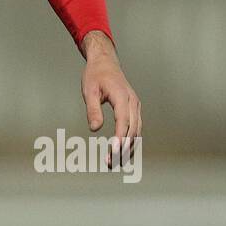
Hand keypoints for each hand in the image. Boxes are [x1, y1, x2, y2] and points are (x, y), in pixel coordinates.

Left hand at [80, 31, 141, 168]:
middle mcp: (133, 102)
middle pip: (133, 130)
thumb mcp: (89, 90)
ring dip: (128, 148)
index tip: (114, 152)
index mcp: (122, 96)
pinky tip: (122, 152)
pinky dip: (130, 141)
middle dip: (123, 148)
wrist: (105, 62)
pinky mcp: (134, 109)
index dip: (120, 138)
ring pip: (137, 131)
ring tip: (115, 162)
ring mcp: (135, 106)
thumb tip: (94, 129)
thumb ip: (93, 110)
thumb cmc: (96, 75)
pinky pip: (136, 128)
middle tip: (111, 163)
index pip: (123, 121)